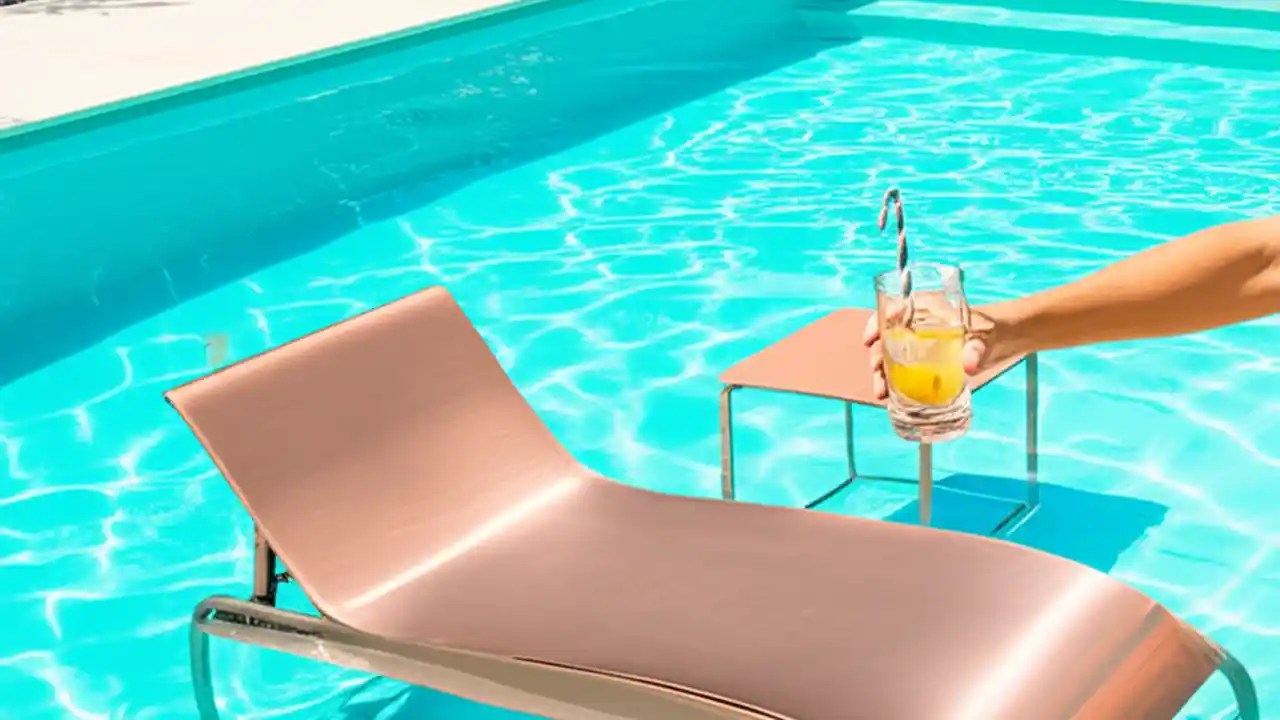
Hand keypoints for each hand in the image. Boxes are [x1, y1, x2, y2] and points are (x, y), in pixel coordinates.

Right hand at [862, 305, 1002, 400]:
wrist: (999, 341)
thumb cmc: (989, 330)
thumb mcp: (981, 339)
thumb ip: (974, 351)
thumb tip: (969, 367)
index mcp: (926, 309)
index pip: (892, 310)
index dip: (876, 324)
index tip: (870, 340)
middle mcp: (915, 325)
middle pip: (886, 338)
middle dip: (877, 357)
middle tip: (877, 375)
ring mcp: (917, 344)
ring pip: (890, 356)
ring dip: (881, 374)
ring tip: (881, 392)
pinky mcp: (921, 361)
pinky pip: (901, 370)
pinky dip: (893, 382)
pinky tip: (890, 396)